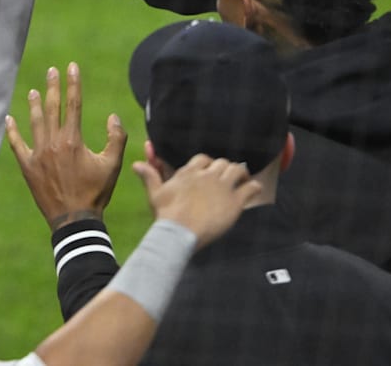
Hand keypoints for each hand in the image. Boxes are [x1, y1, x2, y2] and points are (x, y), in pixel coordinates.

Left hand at [6, 62, 127, 230]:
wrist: (74, 219)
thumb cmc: (95, 192)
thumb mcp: (112, 165)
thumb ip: (116, 139)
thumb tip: (113, 117)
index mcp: (73, 140)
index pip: (73, 104)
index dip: (73, 83)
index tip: (71, 67)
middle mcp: (53, 142)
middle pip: (52, 108)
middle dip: (53, 87)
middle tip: (51, 71)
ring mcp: (37, 154)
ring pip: (35, 123)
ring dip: (35, 105)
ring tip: (33, 91)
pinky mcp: (27, 166)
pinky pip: (16, 144)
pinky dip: (12, 131)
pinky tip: (9, 118)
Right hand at [133, 154, 260, 248]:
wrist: (180, 232)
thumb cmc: (166, 214)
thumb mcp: (155, 193)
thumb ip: (149, 176)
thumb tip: (136, 164)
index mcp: (189, 172)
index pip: (203, 159)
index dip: (208, 164)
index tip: (210, 171)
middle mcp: (208, 175)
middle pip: (222, 163)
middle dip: (226, 168)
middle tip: (227, 177)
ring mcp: (223, 187)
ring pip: (238, 170)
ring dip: (241, 174)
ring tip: (242, 180)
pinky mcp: (235, 201)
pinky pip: (251, 187)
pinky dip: (254, 187)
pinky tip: (254, 190)